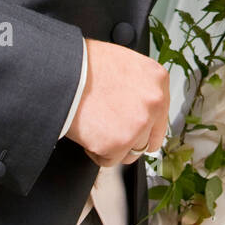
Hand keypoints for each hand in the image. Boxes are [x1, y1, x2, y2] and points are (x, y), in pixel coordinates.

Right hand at [65, 39, 169, 167]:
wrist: (64, 73)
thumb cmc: (85, 65)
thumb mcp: (124, 63)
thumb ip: (138, 86)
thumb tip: (138, 105)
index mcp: (157, 78)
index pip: (161, 114)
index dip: (145, 125)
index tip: (135, 128)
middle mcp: (154, 102)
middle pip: (149, 138)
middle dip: (131, 140)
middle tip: (111, 131)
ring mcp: (138, 124)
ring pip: (130, 152)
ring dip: (113, 146)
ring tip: (95, 127)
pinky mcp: (118, 143)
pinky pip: (108, 160)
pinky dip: (95, 152)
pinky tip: (87, 132)